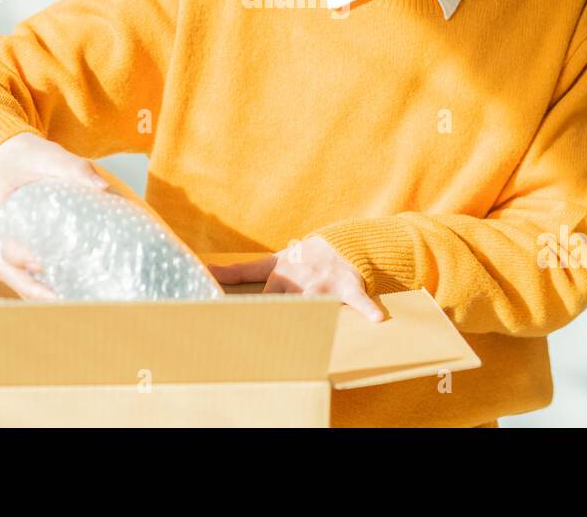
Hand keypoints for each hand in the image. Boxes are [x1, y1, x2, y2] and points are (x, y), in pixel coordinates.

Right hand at [0, 130, 111, 300]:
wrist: (6, 151)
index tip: (45, 265)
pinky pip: (19, 268)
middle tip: (60, 299)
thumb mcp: (48, 155)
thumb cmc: (25, 154)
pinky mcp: (11, 242)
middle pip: (5, 269)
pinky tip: (62, 291)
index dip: (23, 260)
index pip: (3, 246)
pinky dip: (37, 281)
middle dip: (30, 289)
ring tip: (65, 303)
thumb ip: (74, 168)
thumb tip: (102, 188)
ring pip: (11, 274)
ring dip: (34, 290)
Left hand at [206, 236, 385, 321]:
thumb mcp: (277, 260)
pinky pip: (359, 300)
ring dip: (313, 318)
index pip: (254, 283)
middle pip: (280, 303)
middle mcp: (299, 277)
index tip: (217, 298)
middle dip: (274, 317)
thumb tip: (209, 270)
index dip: (235, 290)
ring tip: (306, 343)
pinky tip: (377, 319)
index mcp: (280, 272)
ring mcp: (324, 283)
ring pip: (314, 307)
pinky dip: (368, 309)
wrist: (342, 244)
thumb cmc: (305, 257)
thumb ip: (245, 270)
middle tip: (258, 337)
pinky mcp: (348, 287)